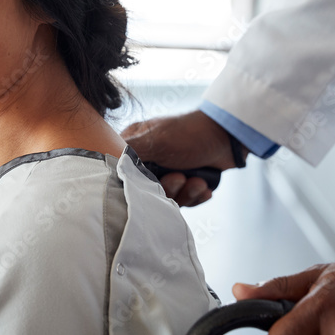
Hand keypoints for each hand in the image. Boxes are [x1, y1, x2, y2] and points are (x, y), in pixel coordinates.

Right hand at [121, 110, 243, 205]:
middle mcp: (149, 161)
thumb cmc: (190, 133)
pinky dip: (196, 195)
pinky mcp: (187, 183)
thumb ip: (129, 152)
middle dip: (167, 189)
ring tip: (197, 180)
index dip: (133, 181)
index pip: (122, 172)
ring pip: (167, 199)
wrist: (229, 137)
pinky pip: (186, 201)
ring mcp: (169, 173)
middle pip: (146, 191)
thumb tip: (105, 162)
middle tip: (179, 178)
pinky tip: (204, 186)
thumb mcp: (155, 139)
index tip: (147, 182)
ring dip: (186, 193)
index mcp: (135, 147)